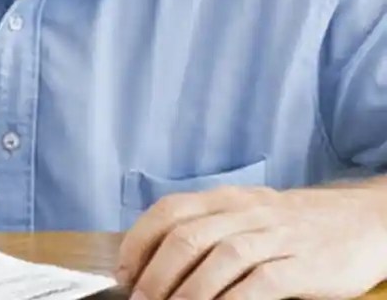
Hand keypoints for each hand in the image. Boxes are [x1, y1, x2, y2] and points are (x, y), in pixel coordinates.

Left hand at [116, 184, 386, 299]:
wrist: (365, 221)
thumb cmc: (296, 225)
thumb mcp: (249, 214)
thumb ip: (210, 227)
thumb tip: (154, 260)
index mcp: (228, 198)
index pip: (169, 211)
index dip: (139, 242)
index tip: (125, 273)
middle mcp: (248, 212)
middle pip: (187, 237)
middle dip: (156, 274)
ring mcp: (277, 236)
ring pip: (220, 258)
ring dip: (188, 291)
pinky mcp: (304, 264)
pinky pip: (261, 281)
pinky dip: (233, 299)